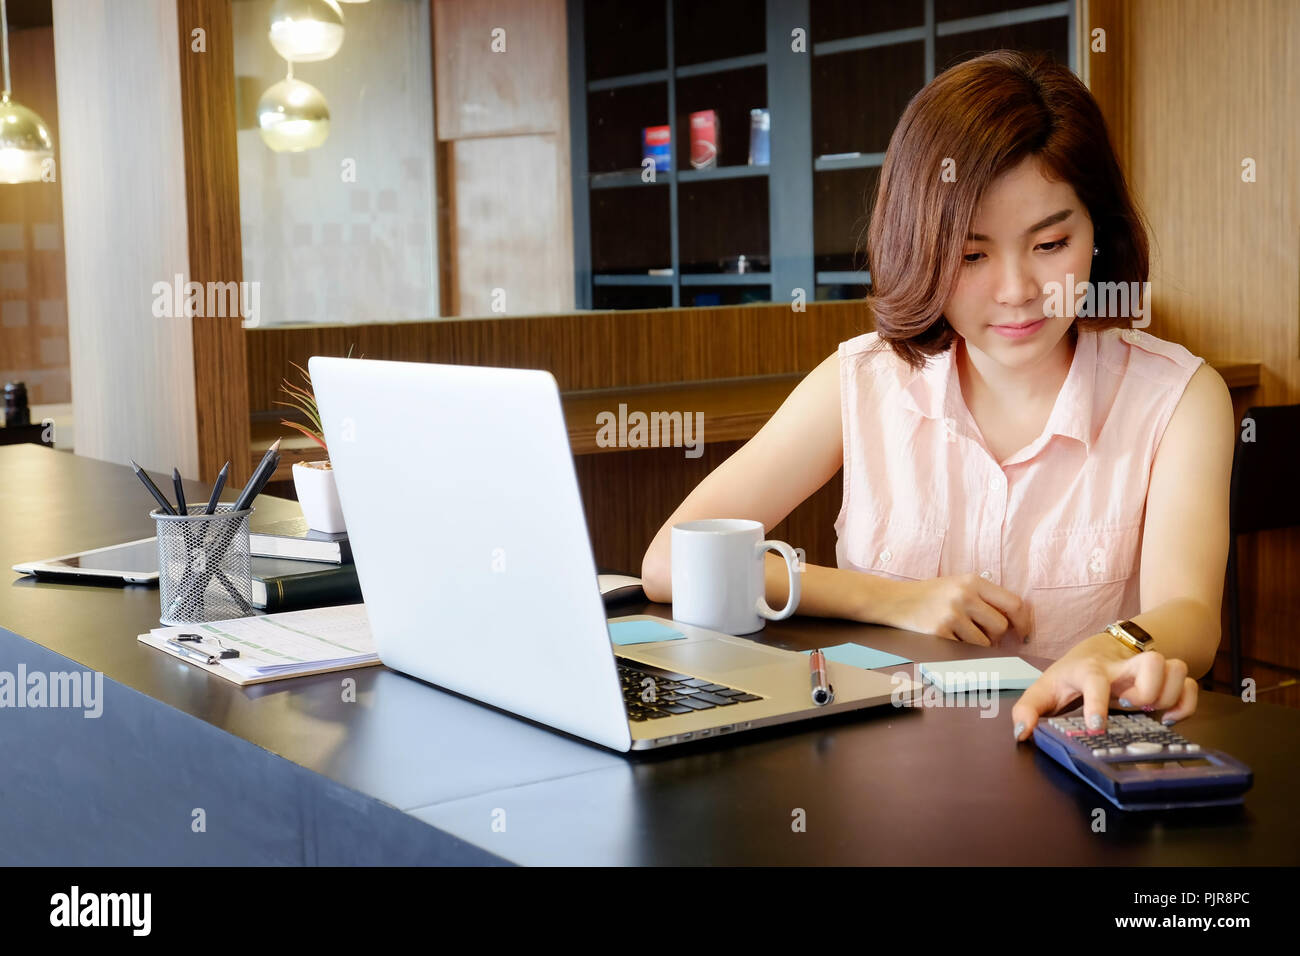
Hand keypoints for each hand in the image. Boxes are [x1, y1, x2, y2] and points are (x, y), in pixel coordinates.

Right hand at [882, 573, 1031, 644]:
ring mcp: (951, 614)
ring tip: (960, 634)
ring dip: (977, 645)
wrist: (893, 600)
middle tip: (983, 635)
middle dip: (996, 637)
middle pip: (1000, 626)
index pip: (1014, 603)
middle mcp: (963, 595)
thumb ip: (985, 597)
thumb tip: (1016, 621)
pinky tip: (948, 638)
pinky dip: (960, 649)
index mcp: (972, 581)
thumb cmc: (930, 595)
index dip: (1023, 622)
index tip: (1023, 633)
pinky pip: (964, 650)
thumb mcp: (958, 585)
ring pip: (984, 643)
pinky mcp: (939, 632)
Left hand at [1011, 634, 1198, 740]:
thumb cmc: (1073, 673)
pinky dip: (1186, 704)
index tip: (1097, 726)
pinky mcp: (1167, 676)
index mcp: (1090, 668)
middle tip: (1131, 706)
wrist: (1103, 647)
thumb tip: (1022, 733)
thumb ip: (1028, 709)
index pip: (1095, 679)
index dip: (1098, 702)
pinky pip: (1190, 684)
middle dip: (1147, 691)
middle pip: (1151, 662)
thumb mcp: (1046, 688)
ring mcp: (1148, 668)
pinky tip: (1168, 717)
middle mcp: (1123, 665)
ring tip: (1147, 708)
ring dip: (1167, 695)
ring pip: (1175, 668)